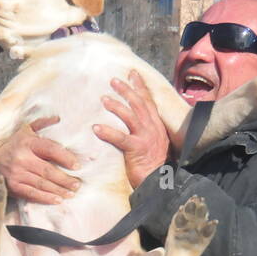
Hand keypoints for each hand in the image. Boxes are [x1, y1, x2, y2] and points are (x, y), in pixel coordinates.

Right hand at [0, 117, 78, 204]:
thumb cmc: (14, 145)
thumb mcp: (26, 131)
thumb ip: (42, 124)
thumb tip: (58, 118)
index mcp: (27, 142)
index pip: (50, 149)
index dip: (65, 158)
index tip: (77, 166)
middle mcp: (22, 158)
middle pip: (48, 170)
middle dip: (65, 179)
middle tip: (77, 184)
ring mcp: (17, 174)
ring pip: (42, 184)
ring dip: (59, 190)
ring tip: (71, 193)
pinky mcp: (13, 186)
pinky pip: (32, 194)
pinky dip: (46, 198)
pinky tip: (57, 200)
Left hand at [95, 70, 170, 188]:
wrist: (160, 181)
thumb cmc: (155, 165)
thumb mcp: (155, 143)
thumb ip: (148, 131)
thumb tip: (137, 123)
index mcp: (156, 126)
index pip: (148, 101)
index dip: (140, 86)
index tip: (132, 74)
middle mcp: (152, 128)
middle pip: (138, 104)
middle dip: (126, 90)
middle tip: (113, 81)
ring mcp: (145, 138)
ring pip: (130, 116)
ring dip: (116, 106)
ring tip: (104, 99)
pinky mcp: (137, 149)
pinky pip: (120, 138)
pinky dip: (108, 132)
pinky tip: (96, 127)